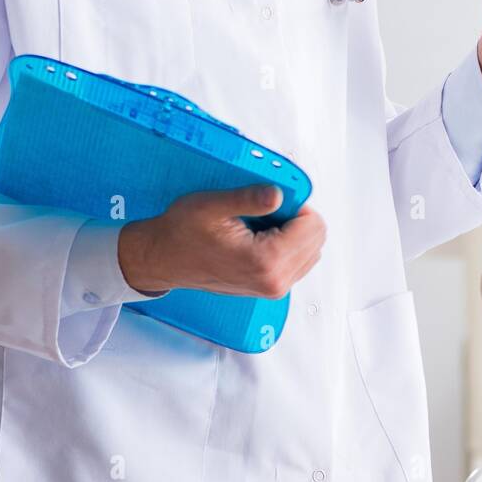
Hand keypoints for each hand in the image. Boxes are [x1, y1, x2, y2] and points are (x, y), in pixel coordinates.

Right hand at [118, 184, 325, 297]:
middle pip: (316, 237)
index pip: (313, 225)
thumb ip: (250, 198)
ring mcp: (274, 287)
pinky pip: (299, 259)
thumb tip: (279, 194)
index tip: (271, 201)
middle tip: (264, 210)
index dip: (296, 204)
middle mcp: (275, 281)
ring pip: (311, 249)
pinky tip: (260, 235)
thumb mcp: (212, 206)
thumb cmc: (182, 233)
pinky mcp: (270, 287)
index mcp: (266, 262)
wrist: (164, 259)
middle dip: (297, 218)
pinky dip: (288, 242)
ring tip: (259, 223)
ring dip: (294, 230)